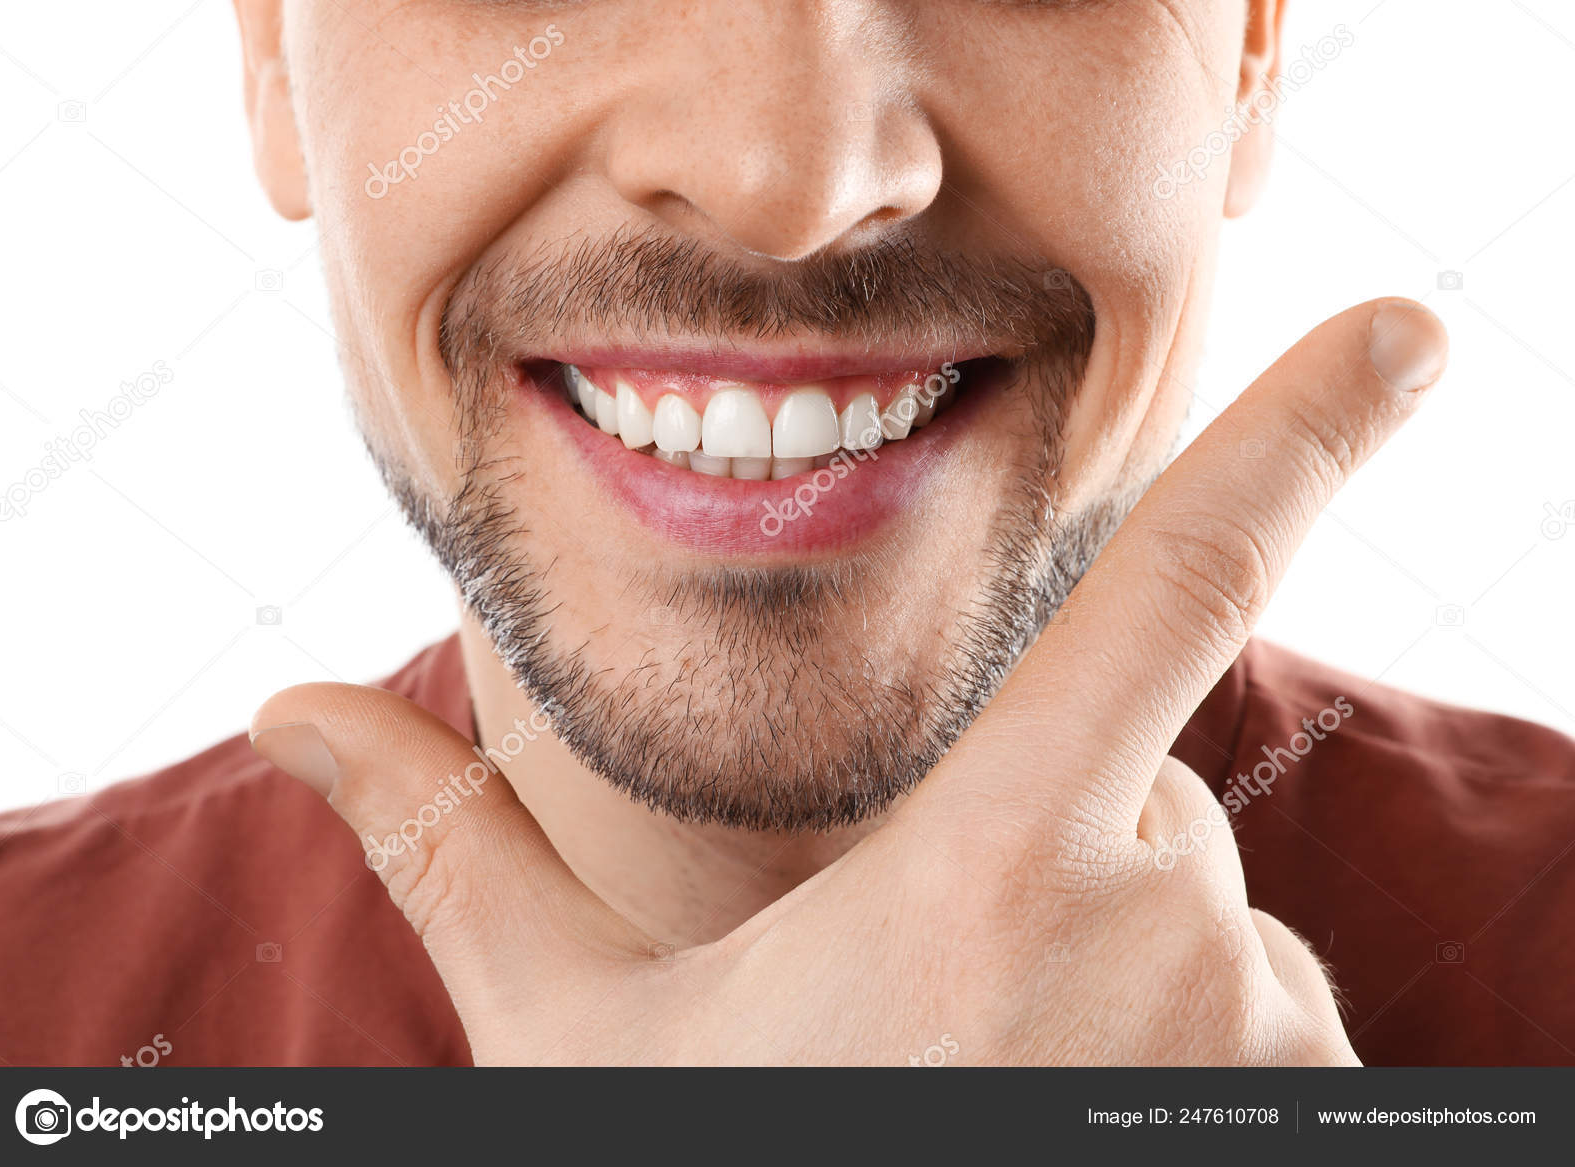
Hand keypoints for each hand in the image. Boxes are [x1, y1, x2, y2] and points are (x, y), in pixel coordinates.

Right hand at [251, 298, 1446, 1064]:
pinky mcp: (1304, 1107)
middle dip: (1044, 846)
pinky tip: (1055, 1113)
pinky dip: (1178, 1044)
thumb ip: (457, 855)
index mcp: (992, 866)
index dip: (1299, 436)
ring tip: (982, 1082)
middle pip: (1130, 795)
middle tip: (925, 1001)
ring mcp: (1251, 1036)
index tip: (1412, 330)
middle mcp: (1160, 929)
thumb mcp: (583, 1036)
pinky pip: (1258, 1021)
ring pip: (1197, 916)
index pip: (1177, 588)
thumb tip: (290, 713)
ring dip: (1108, 962)